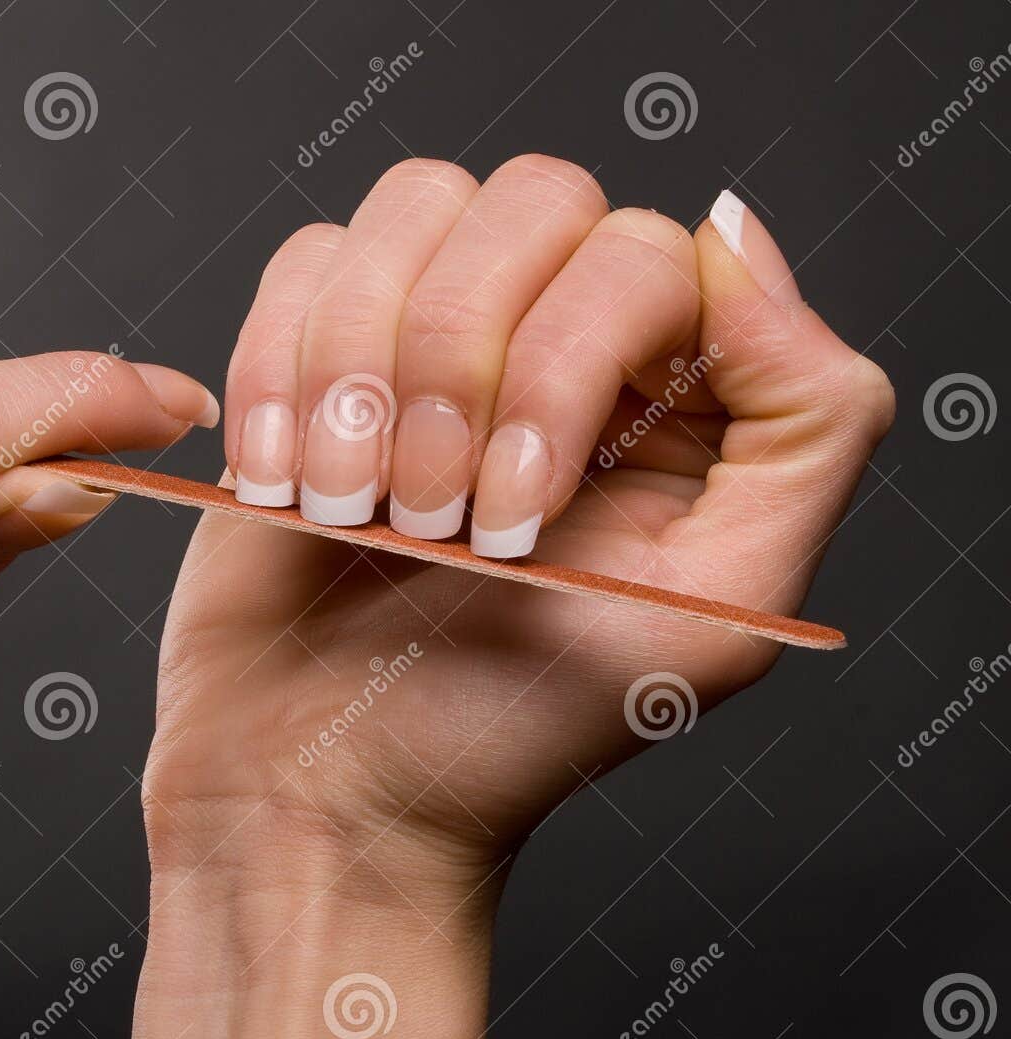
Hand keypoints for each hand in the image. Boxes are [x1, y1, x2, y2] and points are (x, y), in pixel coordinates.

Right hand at [132, 157, 892, 1038]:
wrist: (330, 791)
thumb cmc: (507, 730)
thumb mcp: (714, 617)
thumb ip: (803, 428)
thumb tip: (738, 238)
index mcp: (668, 394)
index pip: (650, 254)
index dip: (573, 360)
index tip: (518, 517)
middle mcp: (553, 338)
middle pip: (532, 201)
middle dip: (465, 369)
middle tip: (439, 526)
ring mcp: (427, 335)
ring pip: (412, 209)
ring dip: (366, 371)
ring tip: (358, 513)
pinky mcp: (308, 353)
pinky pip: (301, 261)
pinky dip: (280, 368)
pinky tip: (289, 482)